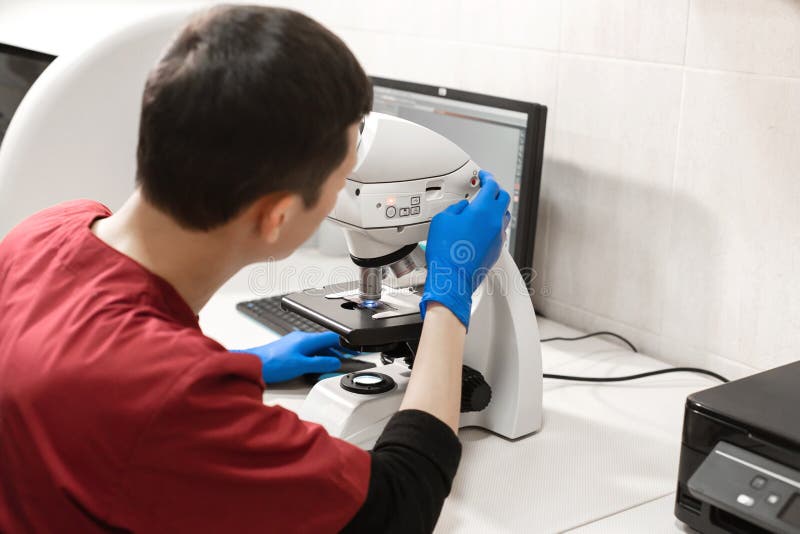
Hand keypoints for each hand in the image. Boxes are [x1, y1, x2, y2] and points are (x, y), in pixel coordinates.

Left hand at [231, 331, 353, 383]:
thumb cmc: (272, 363)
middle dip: (337, 351)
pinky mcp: (289, 350)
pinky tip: (316, 366)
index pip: (332, 337)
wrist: (253, 364)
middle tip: (346, 360)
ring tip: (333, 365)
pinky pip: (308, 351)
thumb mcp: (302, 365)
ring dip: (326, 355)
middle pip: (325, 343)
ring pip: (316, 347)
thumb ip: (320, 364)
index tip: (353, 349)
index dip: (345, 344)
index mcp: (307, 339)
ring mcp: (294, 343)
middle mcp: (301, 338)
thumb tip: (335, 362)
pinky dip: (316, 357)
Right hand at [420, 170, 509, 327]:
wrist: (453, 278)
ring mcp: (498, 237)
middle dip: (495, 191)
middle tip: (485, 189)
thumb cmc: (446, 252)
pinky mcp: (496, 249)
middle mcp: (495, 222)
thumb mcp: (442, 220)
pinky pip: (499, 230)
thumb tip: (463, 208)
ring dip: (495, 208)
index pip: (492, 186)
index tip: (483, 176)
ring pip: (504, 215)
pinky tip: (480, 228)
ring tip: (483, 208)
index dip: (487, 177)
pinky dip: (492, 224)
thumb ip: (456, 208)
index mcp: (483, 210)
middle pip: (503, 198)